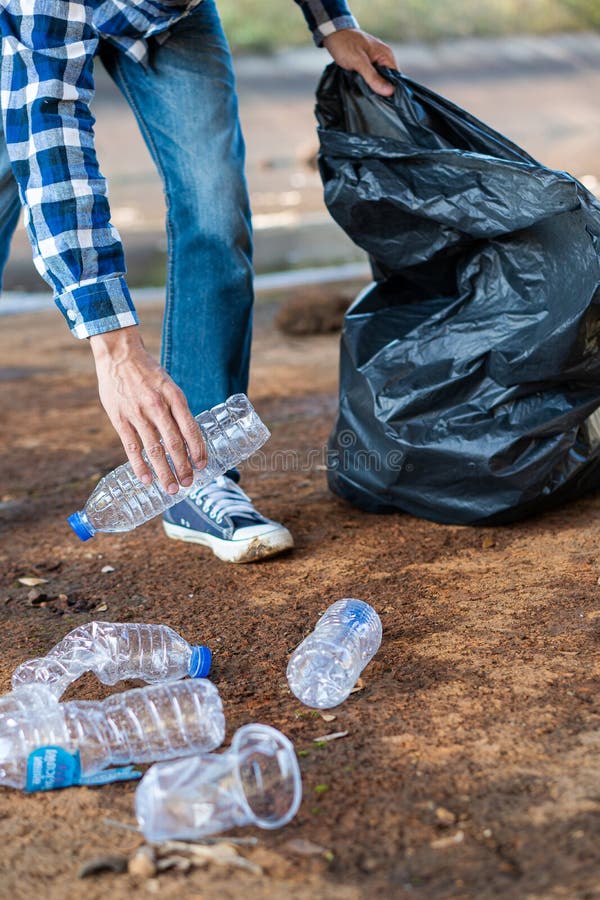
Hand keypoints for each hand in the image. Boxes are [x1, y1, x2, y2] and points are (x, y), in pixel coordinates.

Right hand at [89, 326, 205, 493]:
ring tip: (171, 488)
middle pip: (174, 443)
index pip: (190, 428)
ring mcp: (137, 413)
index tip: (203, 465)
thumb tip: (187, 438)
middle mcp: (157, 406)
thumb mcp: (169, 386)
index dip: (198, 449)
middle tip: (188, 483)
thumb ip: (176, 410)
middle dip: (183, 467)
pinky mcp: (120, 419)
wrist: (119, 355)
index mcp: (174, 397)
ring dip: (164, 472)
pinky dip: (140, 465)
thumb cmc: (148, 373)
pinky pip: (132, 447)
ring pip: (154, 449)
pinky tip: (146, 479)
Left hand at [322, 29, 396, 96]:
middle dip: (382, 90)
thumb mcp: (358, 62)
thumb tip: (390, 91)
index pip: (396, 77)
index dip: (392, 90)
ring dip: (374, 88)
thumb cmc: (345, 44)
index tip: (386, 103)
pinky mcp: (368, 64)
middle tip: (375, 102)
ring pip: (379, 79)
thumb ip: (373, 77)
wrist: (332, 34)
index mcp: (386, 55)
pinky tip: (364, 90)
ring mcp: (376, 61)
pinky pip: (372, 77)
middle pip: (388, 79)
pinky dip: (369, 83)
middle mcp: (384, 58)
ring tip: (369, 98)